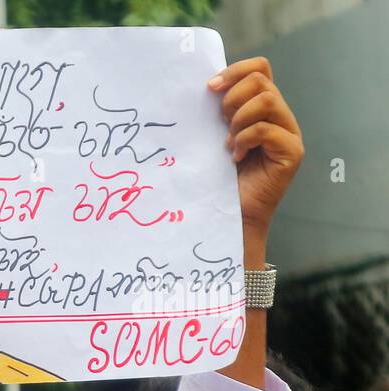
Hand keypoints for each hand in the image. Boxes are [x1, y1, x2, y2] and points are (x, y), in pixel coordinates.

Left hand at [210, 57, 303, 236]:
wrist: (230, 214)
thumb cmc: (219, 177)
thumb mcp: (215, 136)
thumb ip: (219, 112)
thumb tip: (207, 85)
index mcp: (263, 107)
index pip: (260, 68)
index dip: (235, 71)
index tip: (209, 87)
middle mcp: (280, 116)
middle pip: (261, 80)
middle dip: (232, 98)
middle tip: (220, 123)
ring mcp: (289, 133)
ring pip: (267, 100)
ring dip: (239, 119)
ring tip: (229, 142)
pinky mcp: (291, 152)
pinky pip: (267, 130)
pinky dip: (245, 139)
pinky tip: (236, 156)